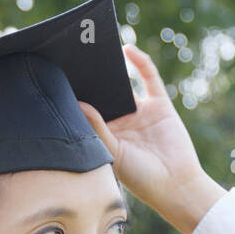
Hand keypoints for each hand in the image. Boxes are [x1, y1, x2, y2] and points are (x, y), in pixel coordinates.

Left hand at [79, 44, 226, 233]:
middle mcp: (121, 121)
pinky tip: (126, 48)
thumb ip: (97, 128)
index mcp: (106, 135)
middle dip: (91, 78)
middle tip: (72, 57)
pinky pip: (148, 77)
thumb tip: (77, 103)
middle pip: (103, 94)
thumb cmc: (141, 177)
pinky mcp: (159, 104)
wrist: (176, 185)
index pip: (87, 110)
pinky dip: (140, 62)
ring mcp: (140, 112)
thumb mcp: (113, 153)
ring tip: (93, 48)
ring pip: (123, 83)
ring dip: (111, 67)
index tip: (58, 79)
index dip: (76, 96)